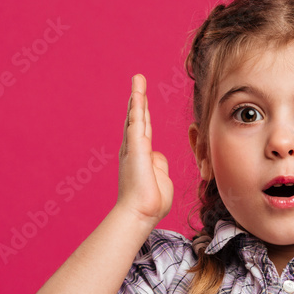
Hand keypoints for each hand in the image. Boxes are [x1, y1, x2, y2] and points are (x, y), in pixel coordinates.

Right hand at [116, 74, 172, 225]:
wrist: (140, 213)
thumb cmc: (150, 202)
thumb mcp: (160, 178)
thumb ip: (159, 164)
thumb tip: (157, 156)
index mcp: (141, 156)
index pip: (144, 130)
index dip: (144, 114)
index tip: (143, 99)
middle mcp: (133, 149)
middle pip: (137, 118)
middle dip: (138, 98)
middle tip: (138, 81)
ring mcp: (133, 148)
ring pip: (135, 116)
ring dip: (137, 96)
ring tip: (138, 79)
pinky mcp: (135, 149)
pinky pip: (136, 123)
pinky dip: (137, 107)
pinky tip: (137, 94)